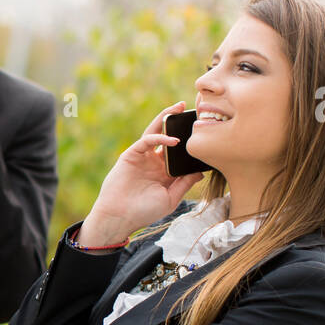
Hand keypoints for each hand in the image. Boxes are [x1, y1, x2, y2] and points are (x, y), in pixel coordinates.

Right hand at [76, 100, 204, 246]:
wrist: (120, 216)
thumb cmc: (144, 211)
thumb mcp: (171, 198)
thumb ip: (184, 183)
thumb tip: (201, 172)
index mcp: (164, 173)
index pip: (179, 152)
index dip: (189, 142)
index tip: (204, 132)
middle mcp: (154, 162)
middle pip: (167, 136)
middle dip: (178, 122)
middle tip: (192, 109)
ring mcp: (142, 157)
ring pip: (155, 132)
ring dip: (166, 118)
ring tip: (179, 107)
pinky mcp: (131, 155)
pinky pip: (146, 140)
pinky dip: (159, 137)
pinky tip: (172, 140)